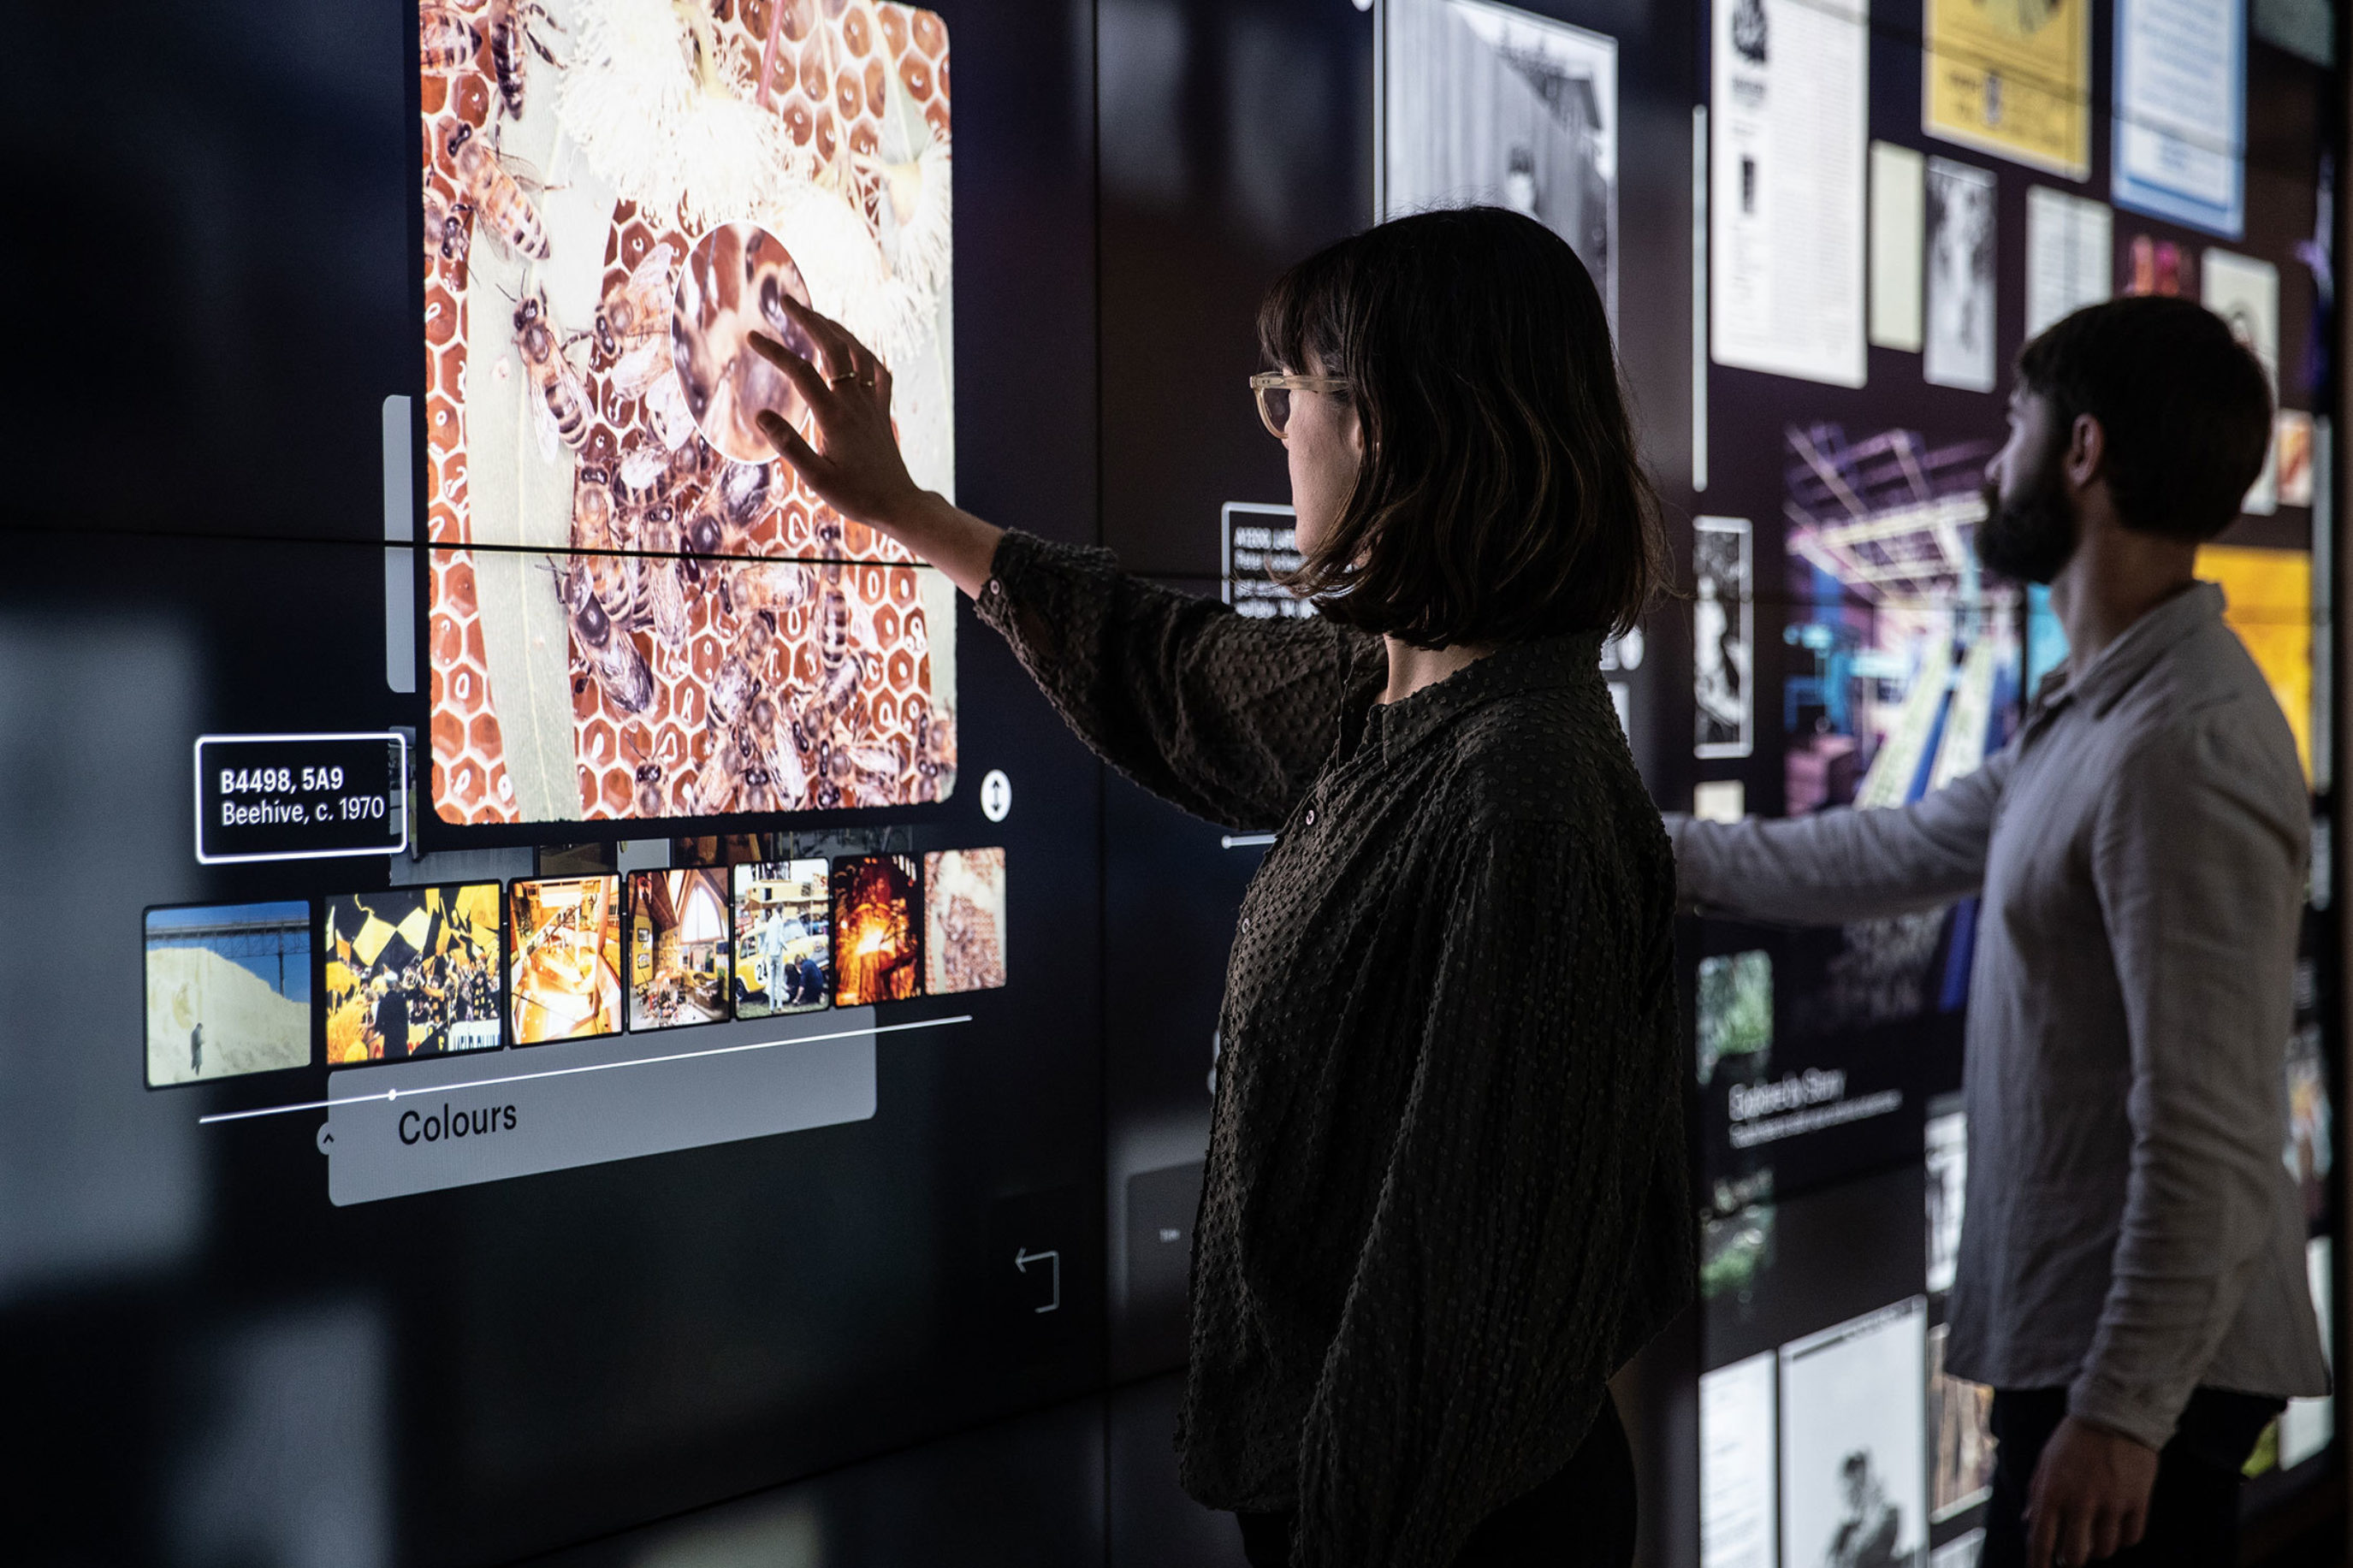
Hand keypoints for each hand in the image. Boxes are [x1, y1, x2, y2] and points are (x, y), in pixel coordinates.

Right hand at [749, 295, 925, 529]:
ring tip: (814, 315)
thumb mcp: (816, 479)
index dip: (775, 351)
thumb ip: (789, 445)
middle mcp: (856, 402)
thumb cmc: (856, 496)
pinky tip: (853, 347)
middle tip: (787, 299)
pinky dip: (863, 351)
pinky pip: (878, 370)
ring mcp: (873, 403)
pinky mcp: (883, 410)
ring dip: (836, 329)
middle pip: (833, 348)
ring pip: (858, 353)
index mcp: (835, 417)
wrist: (897, 505)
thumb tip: (760, 415)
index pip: (801, 372)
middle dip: (809, 319)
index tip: (752, 337)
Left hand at [2024, 1416, 2159, 1565]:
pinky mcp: (2138, 1501)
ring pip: (2105, 1550)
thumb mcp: (2046, 1462)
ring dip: (2099, 1549)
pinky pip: (2132, 1538)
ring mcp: (2111, 1503)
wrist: (2114, 1414)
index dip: (2039, 1563)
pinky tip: (2118, 1528)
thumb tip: (2029, 1522)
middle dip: (2072, 1559)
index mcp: (2052, 1491)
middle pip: (2076, 1555)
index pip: (2042, 1539)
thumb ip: (2037, 1493)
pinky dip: (2123, 1539)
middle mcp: (2080, 1501)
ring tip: (2096, 1535)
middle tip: (2073, 1553)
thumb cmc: (2074, 1438)